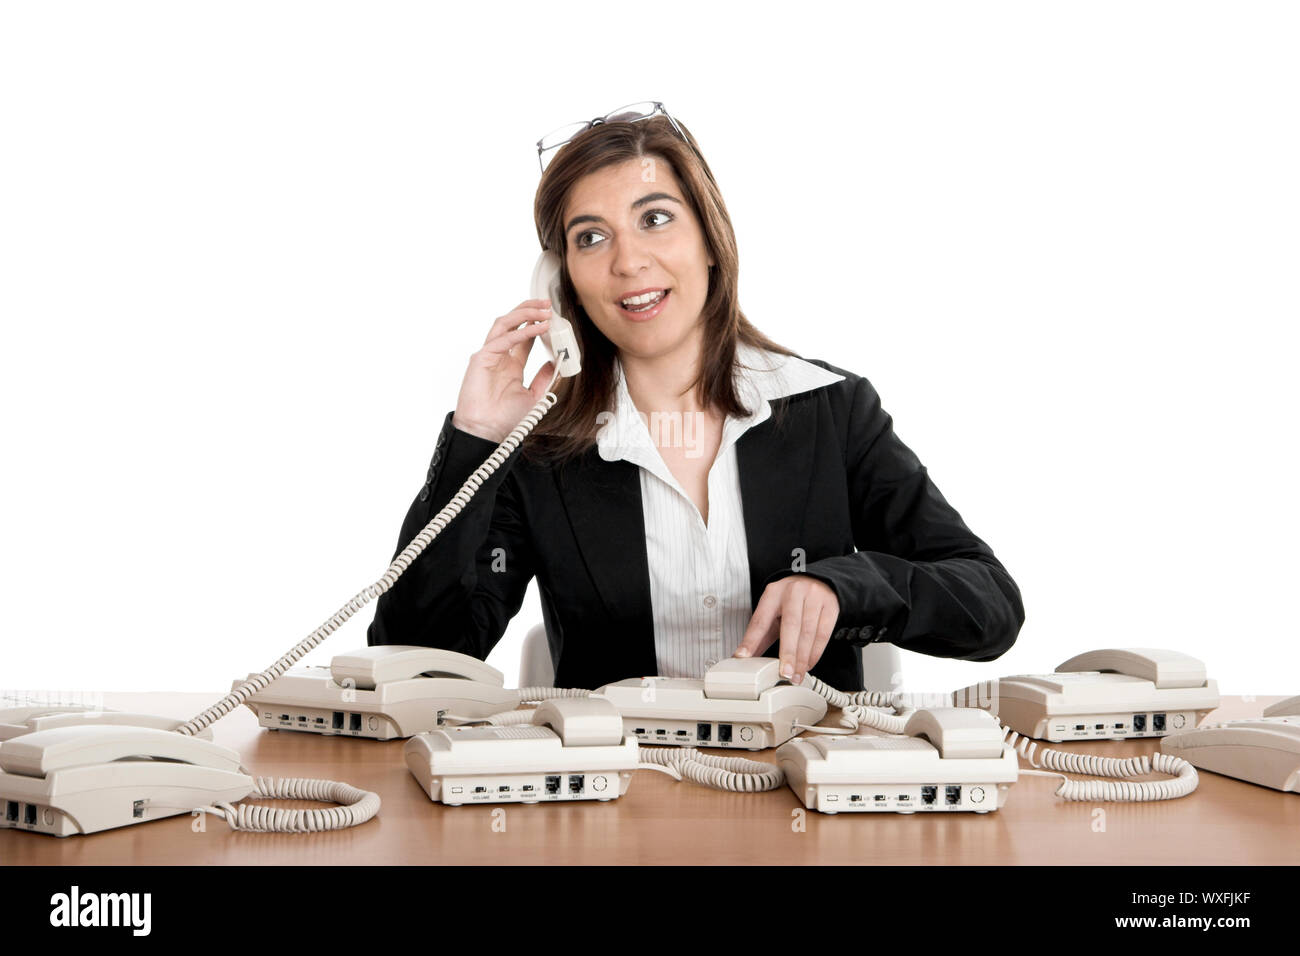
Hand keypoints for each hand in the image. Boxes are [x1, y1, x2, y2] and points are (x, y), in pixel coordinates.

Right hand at [452, 299, 557, 442]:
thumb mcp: (534, 397)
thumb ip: (544, 379)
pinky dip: (520, 332)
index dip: (538, 324)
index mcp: (511, 364)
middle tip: (548, 304)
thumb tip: (555, 362)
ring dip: (524, 314)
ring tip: (543, 310)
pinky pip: (502, 340)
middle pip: (513, 323)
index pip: (525, 335)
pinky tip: (536, 328)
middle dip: (530, 310)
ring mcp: (489, 355)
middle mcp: (499, 356)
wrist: (487, 433)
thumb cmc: (505, 419)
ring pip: (505, 323)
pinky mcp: (481, 359)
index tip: (554, 317)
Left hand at [733, 575, 839, 684]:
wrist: (818, 580)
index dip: (752, 639)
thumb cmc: (791, 600)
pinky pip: (823, 634)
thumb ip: (760, 633)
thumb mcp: (773, 610)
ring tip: (795, 675)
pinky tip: (808, 664)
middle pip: (790, 626)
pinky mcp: (830, 606)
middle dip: (787, 652)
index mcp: (773, 593)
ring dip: (802, 658)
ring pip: (808, 632)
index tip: (743, 656)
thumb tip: (745, 656)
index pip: (761, 619)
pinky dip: (815, 653)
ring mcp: (814, 597)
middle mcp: (794, 592)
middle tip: (784, 673)